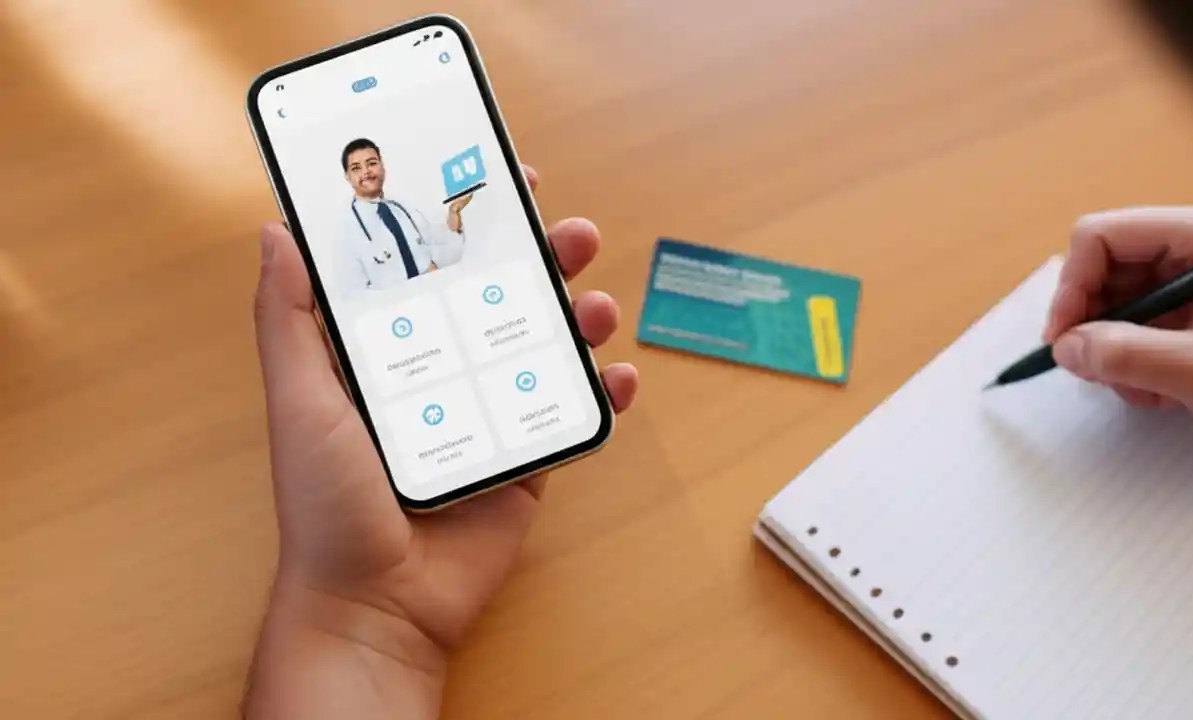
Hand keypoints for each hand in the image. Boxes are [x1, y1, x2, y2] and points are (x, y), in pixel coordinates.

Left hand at [245, 166, 638, 718]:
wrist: (377, 604)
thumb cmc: (326, 504)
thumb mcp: (300, 398)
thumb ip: (288, 319)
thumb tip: (275, 230)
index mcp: (390, 351)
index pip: (434, 267)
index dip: (468, 222)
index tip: (502, 182)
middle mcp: (445, 372)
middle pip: (503, 296)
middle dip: (543, 258)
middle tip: (572, 234)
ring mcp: (491, 414)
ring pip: (548, 345)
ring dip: (583, 315)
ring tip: (599, 305)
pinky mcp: (526, 460)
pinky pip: (574, 414)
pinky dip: (606, 394)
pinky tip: (618, 377)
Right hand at [1044, 203, 1192, 451]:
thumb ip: (1124, 356)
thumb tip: (1065, 348)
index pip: (1102, 236)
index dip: (1071, 286)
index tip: (1062, 338)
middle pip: (1106, 267)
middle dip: (1095, 323)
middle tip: (1095, 372)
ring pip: (1117, 296)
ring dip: (1115, 347)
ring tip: (1145, 389)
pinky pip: (1139, 316)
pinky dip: (1135, 354)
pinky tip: (1162, 387)